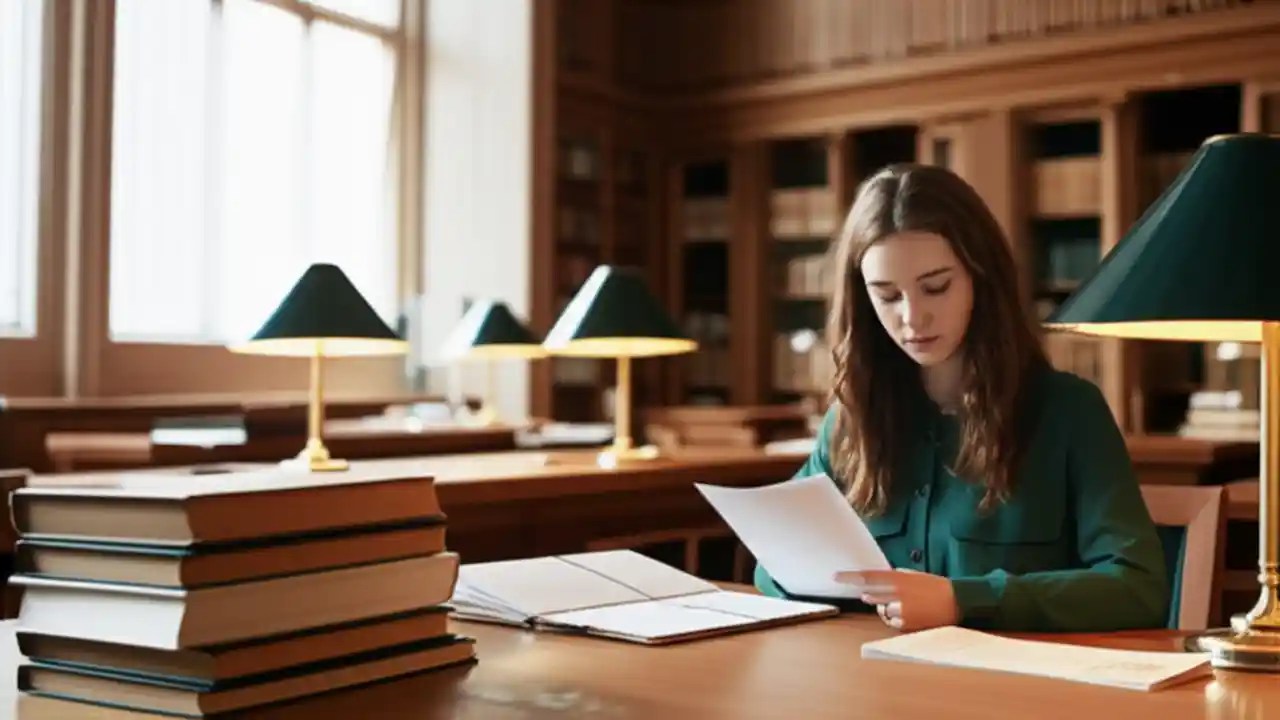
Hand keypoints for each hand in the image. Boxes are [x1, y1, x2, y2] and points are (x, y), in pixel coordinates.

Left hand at [834, 569, 958, 631]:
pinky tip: (909, 613)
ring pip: (880, 610)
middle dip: (868, 595)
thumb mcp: (913, 575)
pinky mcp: (906, 623)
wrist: (956, 601)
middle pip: (870, 594)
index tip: (835, 576)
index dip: (849, 576)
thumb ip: (894, 577)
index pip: (867, 576)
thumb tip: (874, 580)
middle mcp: (897, 593)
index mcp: (899, 578)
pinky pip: (891, 622)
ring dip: (885, 607)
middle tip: (869, 593)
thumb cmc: (935, 586)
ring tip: (903, 603)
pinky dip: (895, 618)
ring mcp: (901, 610)